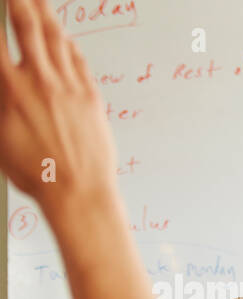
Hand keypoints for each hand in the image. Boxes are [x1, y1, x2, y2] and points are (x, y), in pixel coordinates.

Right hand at [0, 0, 117, 210]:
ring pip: (56, 38)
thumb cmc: (37, 175)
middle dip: (19, 0)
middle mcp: (39, 81)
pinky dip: (68, 44)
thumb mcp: (0, 138)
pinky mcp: (91, 98)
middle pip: (28, 25)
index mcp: (9, 90)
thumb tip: (3, 87)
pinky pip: (78, 61)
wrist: (79, 193)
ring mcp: (69, 87)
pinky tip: (63, 36)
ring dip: (44, 12)